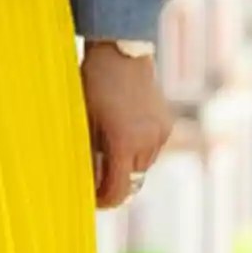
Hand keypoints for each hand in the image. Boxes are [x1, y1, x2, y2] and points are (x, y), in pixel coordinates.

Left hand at [81, 41, 172, 209]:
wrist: (121, 51)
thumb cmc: (94, 84)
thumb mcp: (84, 121)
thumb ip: (89, 155)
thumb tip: (88, 183)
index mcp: (125, 143)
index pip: (118, 190)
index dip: (103, 201)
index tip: (90, 201)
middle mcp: (148, 141)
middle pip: (131, 182)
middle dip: (114, 185)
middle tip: (94, 183)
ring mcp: (161, 133)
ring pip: (143, 167)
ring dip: (126, 168)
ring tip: (106, 155)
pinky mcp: (166, 124)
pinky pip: (151, 150)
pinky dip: (137, 152)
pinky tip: (122, 137)